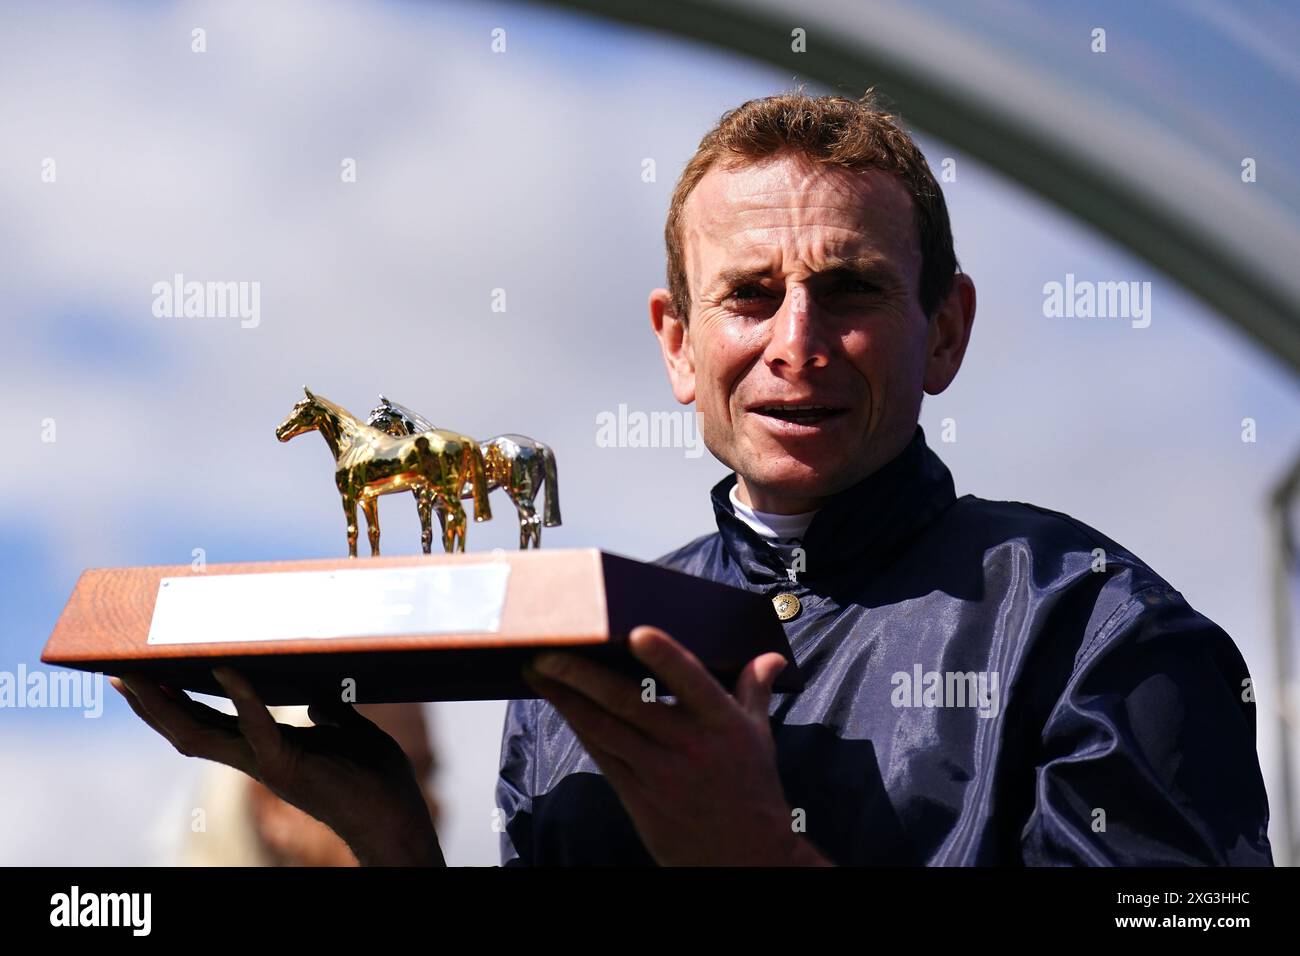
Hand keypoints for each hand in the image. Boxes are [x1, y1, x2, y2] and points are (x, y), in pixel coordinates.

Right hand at [111, 668, 443, 865]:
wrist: (398, 818)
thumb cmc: (376, 778)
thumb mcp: (349, 733)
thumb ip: (328, 713)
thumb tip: (318, 694)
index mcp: (266, 749)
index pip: (207, 725)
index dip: (173, 703)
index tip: (144, 677)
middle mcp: (256, 759)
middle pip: (187, 732)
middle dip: (150, 703)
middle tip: (116, 671)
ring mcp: (268, 764)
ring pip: (201, 736)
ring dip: (168, 704)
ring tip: (142, 672)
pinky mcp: (289, 765)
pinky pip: (258, 727)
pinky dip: (242, 696)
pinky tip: (225, 666)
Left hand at [522, 625, 830, 865]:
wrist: (745, 858)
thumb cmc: (752, 790)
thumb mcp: (760, 736)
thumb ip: (755, 690)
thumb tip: (770, 657)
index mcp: (723, 725)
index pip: (693, 683)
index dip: (665, 659)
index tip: (636, 633)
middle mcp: (689, 747)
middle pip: (629, 704)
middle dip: (583, 676)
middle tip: (550, 651)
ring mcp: (660, 774)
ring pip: (605, 730)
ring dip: (567, 700)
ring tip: (538, 672)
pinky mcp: (638, 797)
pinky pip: (602, 755)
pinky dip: (579, 727)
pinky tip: (560, 706)